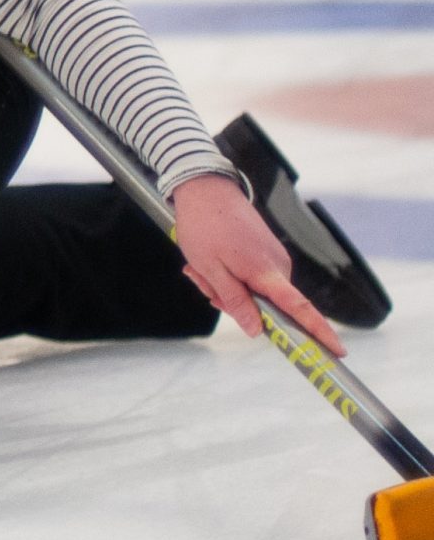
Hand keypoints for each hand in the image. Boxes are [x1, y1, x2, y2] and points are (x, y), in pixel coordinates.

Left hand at [170, 173, 344, 355]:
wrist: (206, 187)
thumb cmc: (204, 227)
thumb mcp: (210, 269)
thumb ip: (234, 301)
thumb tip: (257, 331)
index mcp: (267, 273)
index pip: (300, 310)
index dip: (319, 333)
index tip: (339, 352)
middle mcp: (278, 267)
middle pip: (263, 306)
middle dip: (230, 301)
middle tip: (200, 277)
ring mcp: (273, 258)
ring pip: (251, 291)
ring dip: (224, 285)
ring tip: (200, 263)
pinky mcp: (265, 251)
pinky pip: (249, 276)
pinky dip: (228, 274)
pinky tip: (208, 258)